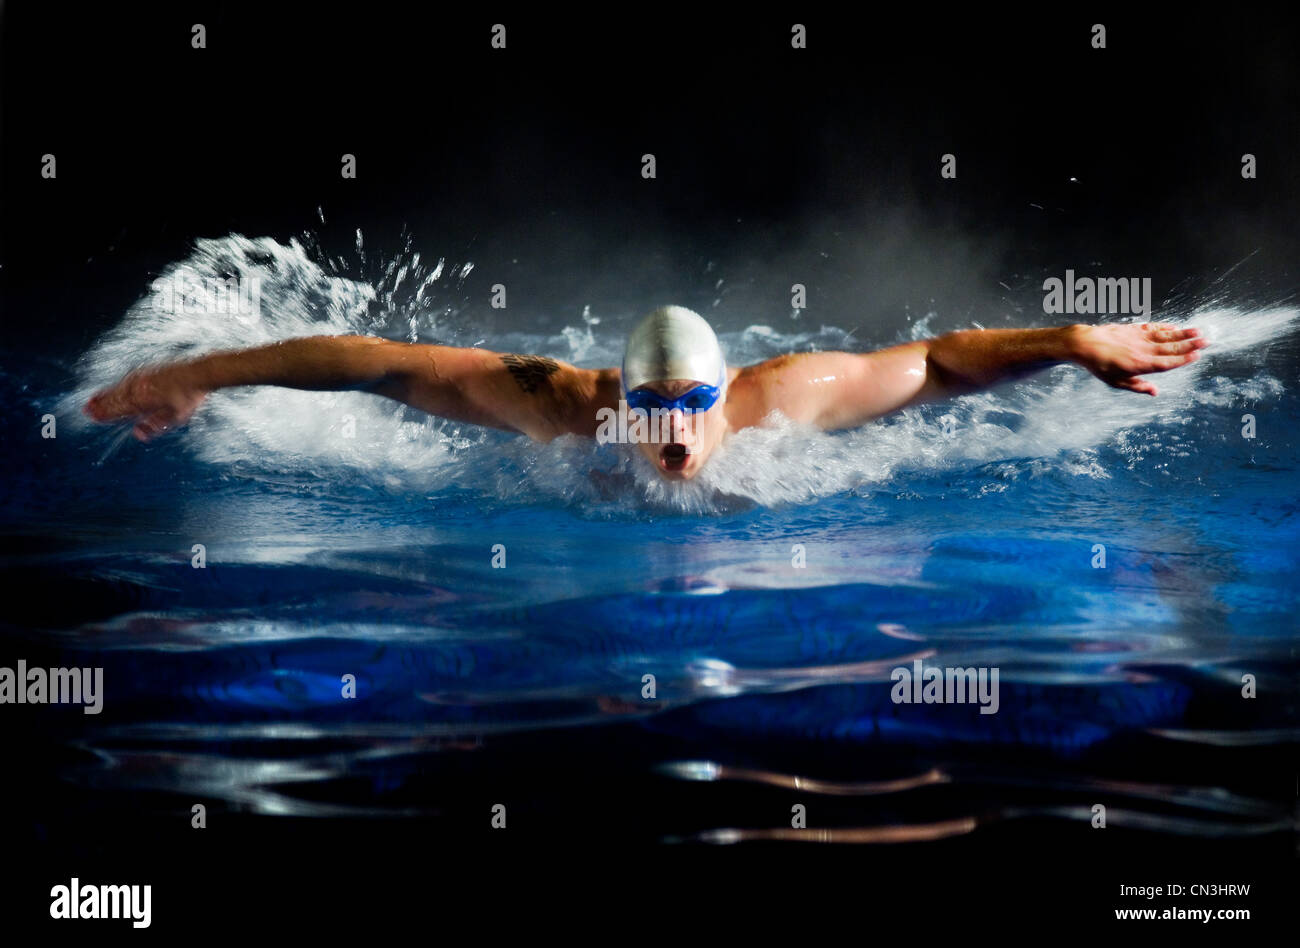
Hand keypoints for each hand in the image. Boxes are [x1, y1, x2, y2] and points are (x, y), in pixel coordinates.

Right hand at [83, 362, 208, 440]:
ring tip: (94, 399)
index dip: (105, 414)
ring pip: (119, 388)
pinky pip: (127, 379)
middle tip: (86, 409)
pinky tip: (117, 387)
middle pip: (115, 397)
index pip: (119, 409)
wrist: (197, 373)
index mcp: (143, 400)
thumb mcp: (174, 417)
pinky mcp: (147, 370)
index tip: (92, 416)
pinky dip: (118, 385)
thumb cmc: (188, 397)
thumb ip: (154, 425)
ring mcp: (142, 377)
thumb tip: (138, 434)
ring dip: (106, 394)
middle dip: (101, 404)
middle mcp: (138, 387)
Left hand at [1068, 322, 1206, 395]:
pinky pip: (1152, 328)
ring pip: (1164, 335)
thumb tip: (1155, 392)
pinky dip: (1164, 327)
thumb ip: (1137, 386)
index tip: (1197, 355)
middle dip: (1189, 344)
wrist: (1085, 344)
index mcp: (1140, 365)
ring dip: (1182, 333)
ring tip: (1197, 330)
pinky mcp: (1133, 329)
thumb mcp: (1116, 382)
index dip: (1182, 359)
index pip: (1166, 363)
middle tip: (1207, 341)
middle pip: (1170, 347)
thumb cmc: (1099, 366)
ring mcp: (1138, 338)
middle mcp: (1142, 350)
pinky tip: (1174, 326)